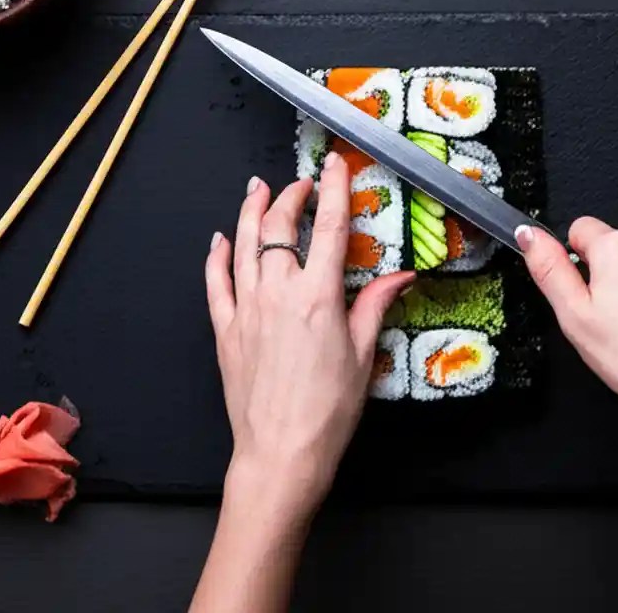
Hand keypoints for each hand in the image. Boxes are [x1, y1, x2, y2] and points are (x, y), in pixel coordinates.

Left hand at [204, 151, 414, 516]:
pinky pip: (216, 281)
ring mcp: (247, 308)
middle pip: (278, 226)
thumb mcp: (364, 355)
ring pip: (242, 244)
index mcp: (319, 296)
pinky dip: (217, 256)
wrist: (282, 452)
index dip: (333, 189)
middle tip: (300, 183)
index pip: (328, 226)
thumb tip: (401, 276)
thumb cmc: (329, 411)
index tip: (334, 166)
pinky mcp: (226, 329)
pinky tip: (219, 240)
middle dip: (290, 195)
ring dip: (249, 210)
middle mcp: (278, 292)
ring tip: (256, 188)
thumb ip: (376, 307)